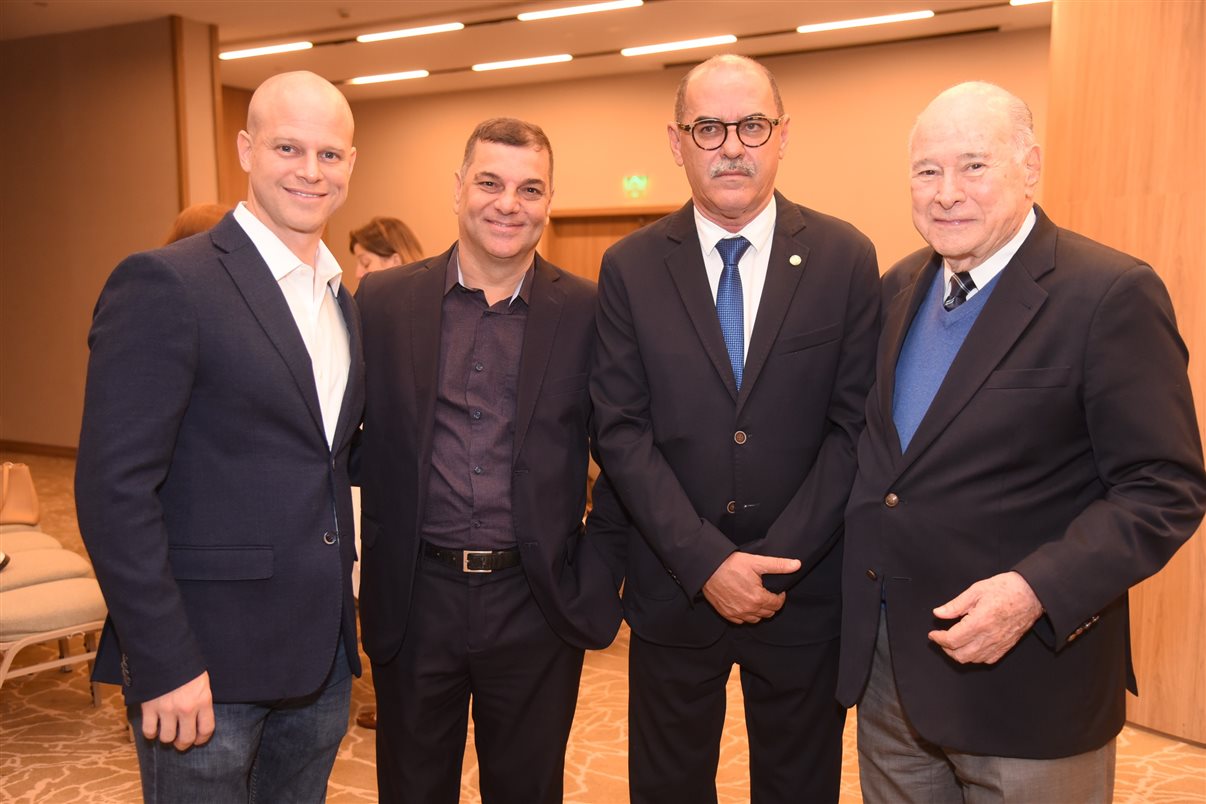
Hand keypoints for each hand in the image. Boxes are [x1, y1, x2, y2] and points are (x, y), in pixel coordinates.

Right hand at [140, 671, 214, 750]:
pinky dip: (150, 732)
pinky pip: (149, 731)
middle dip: (183, 744)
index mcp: (203, 700)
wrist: (164, 652)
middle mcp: (186, 708)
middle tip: (180, 742)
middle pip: (186, 738)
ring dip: (166, 737)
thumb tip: (199, 716)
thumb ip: (201, 699)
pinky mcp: (149, 708)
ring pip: (166, 738)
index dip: (202, 739)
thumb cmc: (185, 664)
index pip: (206, 729)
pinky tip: (153, 727)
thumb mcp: (201, 680)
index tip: (198, 741)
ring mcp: (166, 710)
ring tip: (166, 732)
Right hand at [702, 553, 801, 623]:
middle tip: (768, 593)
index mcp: (758, 598)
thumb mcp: (757, 562)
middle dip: (771, 604)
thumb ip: (778, 565)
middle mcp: (748, 609)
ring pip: (755, 619)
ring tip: (757, 598)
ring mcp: (736, 613)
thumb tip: (797, 565)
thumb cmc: (731, 564)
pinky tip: (745, 604)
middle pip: (768, 613)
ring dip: (759, 611)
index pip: (777, 605)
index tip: (777, 590)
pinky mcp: (726, 614)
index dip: (780, 597)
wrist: (708, 568)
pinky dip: (746, 615)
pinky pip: (741, 621)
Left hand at [928, 572, 1043, 663]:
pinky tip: (970, 646)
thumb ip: (955, 605)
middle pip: (960, 655)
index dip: (939, 639)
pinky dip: (974, 657)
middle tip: (941, 638)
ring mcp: (999, 644)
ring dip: (959, 654)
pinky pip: (987, 660)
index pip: (953, 640)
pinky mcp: (1006, 647)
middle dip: (946, 649)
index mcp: (980, 622)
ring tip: (953, 642)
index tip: (933, 634)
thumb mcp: (976, 590)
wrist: (1032, 594)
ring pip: (973, 659)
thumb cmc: (1005, 589)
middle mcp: (989, 637)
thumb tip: (938, 613)